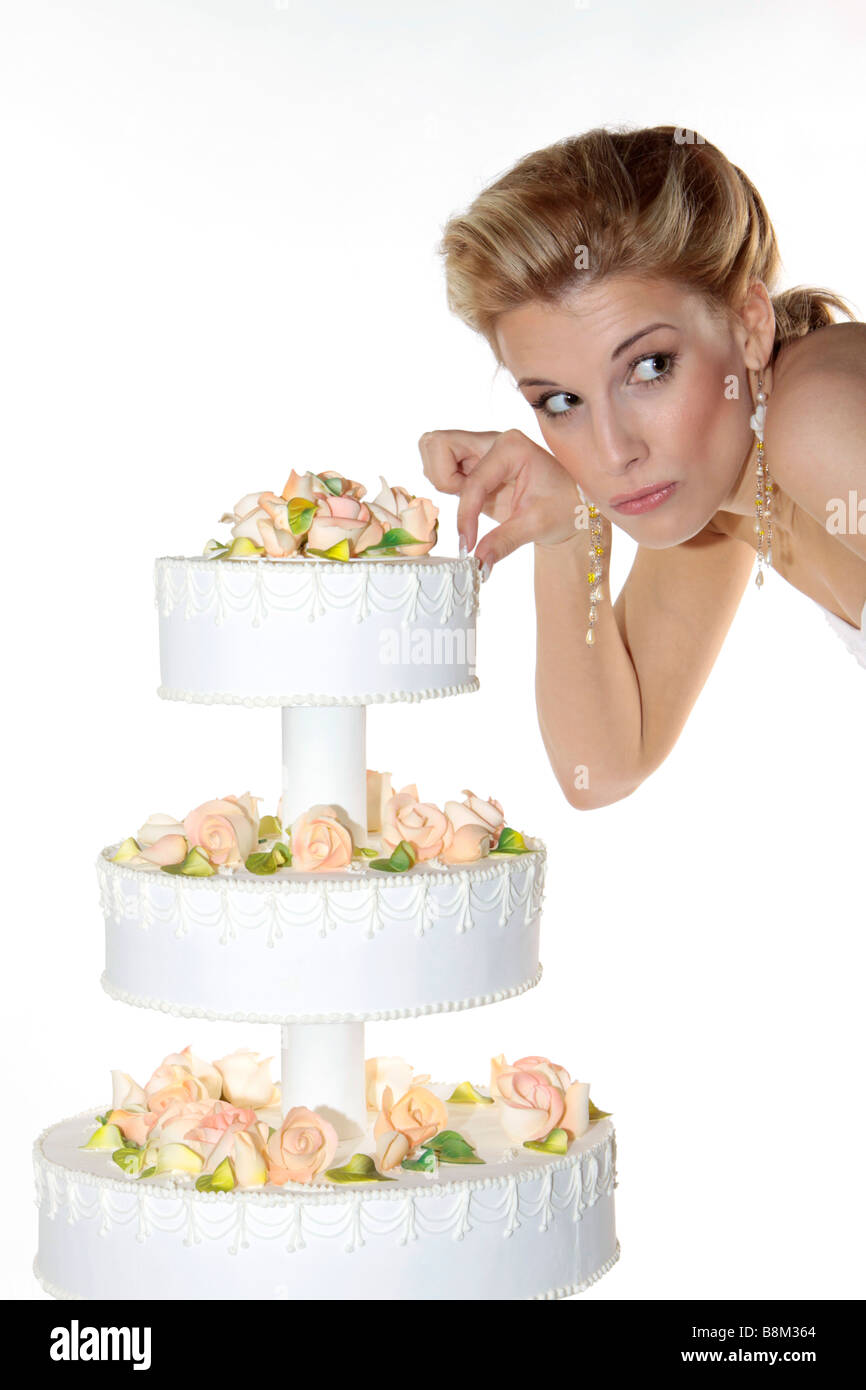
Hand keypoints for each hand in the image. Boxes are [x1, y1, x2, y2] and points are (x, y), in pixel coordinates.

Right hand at [417, 428, 579, 568]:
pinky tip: (468, 499)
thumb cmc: (563, 506)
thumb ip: (503, 542)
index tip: (468, 543)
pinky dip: (444, 481)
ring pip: (435, 449)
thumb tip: (478, 564)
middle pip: (439, 444)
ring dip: (441, 477)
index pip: (472, 481)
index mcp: (512, 447)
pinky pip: (442, 464)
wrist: (571, 505)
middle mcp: (492, 440)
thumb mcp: (536, 525)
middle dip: (442, 477)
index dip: (465, 515)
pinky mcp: (473, 462)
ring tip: (467, 500)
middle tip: (461, 500)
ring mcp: (480, 448)